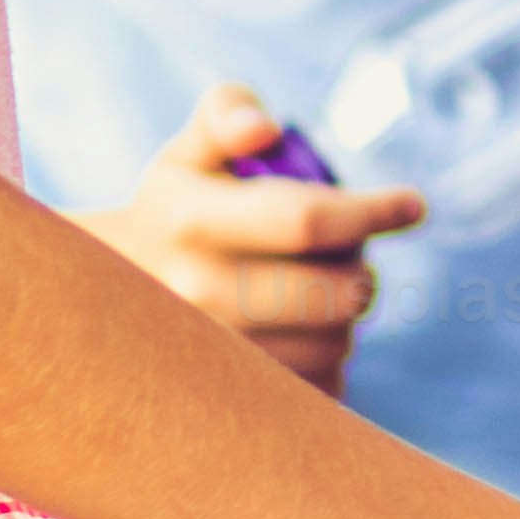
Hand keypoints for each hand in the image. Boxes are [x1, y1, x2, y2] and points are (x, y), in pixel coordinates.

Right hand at [76, 85, 415, 388]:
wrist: (107, 304)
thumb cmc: (175, 210)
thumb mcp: (188, 151)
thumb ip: (227, 112)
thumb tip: (265, 129)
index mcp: (190, 221)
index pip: (309, 221)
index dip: (374, 211)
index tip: (412, 205)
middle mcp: (195, 295)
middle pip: (336, 293)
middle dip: (362, 270)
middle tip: (352, 260)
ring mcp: (209, 360)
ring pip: (336, 344)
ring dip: (346, 318)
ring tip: (316, 297)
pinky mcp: (230, 406)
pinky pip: (323, 389)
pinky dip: (331, 362)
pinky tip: (303, 339)